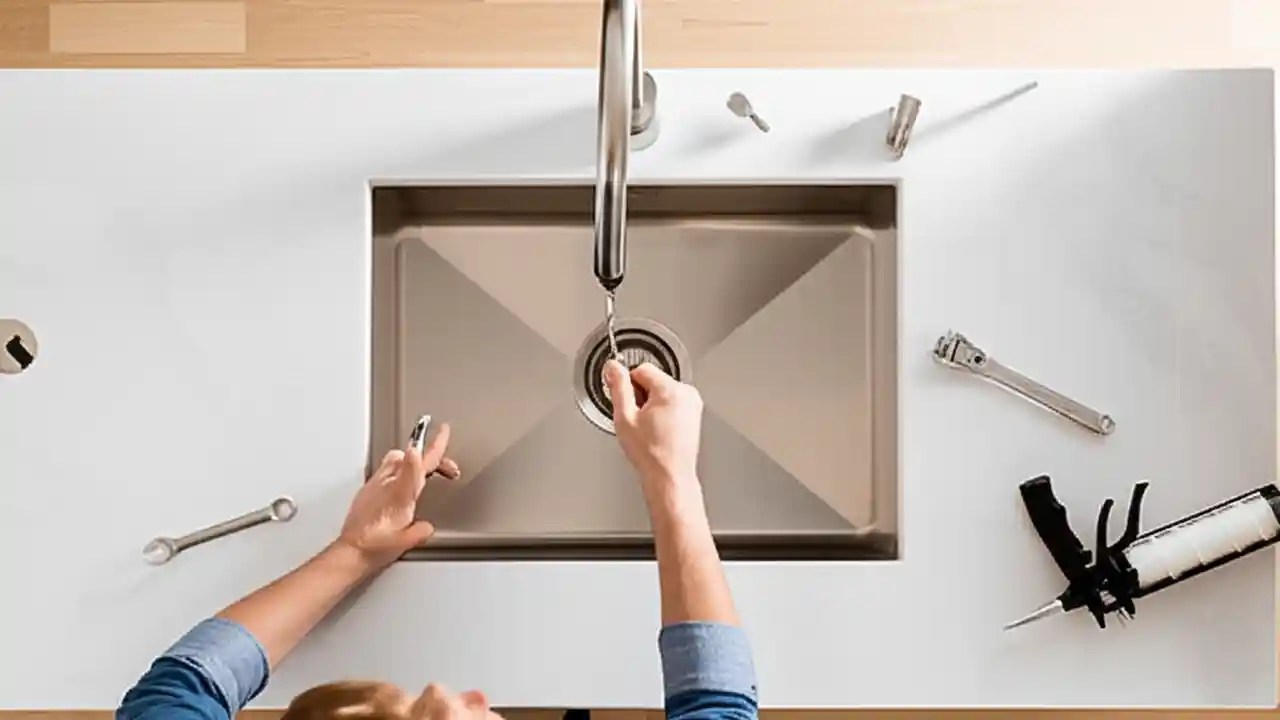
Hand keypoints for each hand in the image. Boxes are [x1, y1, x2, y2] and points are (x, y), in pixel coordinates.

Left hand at [336, 423, 456, 569]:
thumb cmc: (374, 548)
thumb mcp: (406, 542)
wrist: (350, 553)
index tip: (442, 432)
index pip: (420, 463)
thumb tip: (426, 526)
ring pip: (394, 458)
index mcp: (400, 494)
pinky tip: (401, 482)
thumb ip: (422, 530)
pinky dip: (398, 469)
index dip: (433, 446)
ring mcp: (374, 485)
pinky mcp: (366, 491)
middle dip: (431, 454)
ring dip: (411, 459)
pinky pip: (384, 470)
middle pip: (409, 456)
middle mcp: (386, 485)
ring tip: (424, 467)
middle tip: (446, 465)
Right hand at [604, 360, 703, 502]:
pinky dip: (664, 410)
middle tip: (638, 420)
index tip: (628, 403)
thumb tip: (613, 367)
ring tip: (650, 427)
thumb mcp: (625, 417)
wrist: (670, 476)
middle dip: (642, 395)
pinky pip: (673, 401)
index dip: (629, 386)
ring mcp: (693, 403)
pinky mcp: (694, 412)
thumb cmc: (650, 453)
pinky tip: (659, 429)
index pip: (642, 369)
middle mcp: (686, 393)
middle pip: (654, 379)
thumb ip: (618, 387)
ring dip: (652, 403)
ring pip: (663, 390)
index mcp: (670, 390)